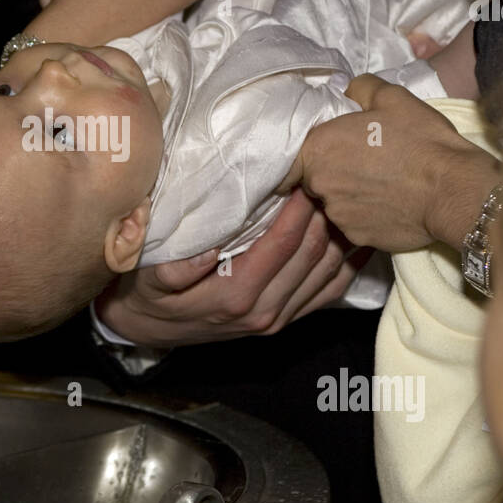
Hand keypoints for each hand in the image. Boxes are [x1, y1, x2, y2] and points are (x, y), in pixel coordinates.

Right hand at [96, 189, 373, 346]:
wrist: (145, 331)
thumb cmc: (146, 292)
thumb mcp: (147, 276)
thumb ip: (176, 268)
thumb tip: (209, 250)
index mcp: (235, 295)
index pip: (284, 242)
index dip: (302, 207)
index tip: (309, 172)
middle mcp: (265, 311)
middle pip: (315, 255)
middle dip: (327, 213)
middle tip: (334, 175)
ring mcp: (278, 320)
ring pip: (329, 273)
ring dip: (342, 235)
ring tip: (348, 198)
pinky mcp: (285, 322)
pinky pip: (329, 293)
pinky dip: (348, 265)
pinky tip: (358, 239)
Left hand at [291, 74, 500, 252]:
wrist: (453, 189)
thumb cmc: (421, 140)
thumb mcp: (391, 97)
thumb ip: (358, 88)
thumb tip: (345, 89)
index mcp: (319, 148)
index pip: (291, 158)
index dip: (308, 155)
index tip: (326, 153)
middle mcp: (320, 185)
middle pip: (314, 180)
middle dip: (332, 173)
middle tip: (363, 162)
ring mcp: (337, 215)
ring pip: (334, 204)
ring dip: (349, 195)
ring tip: (381, 183)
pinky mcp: (357, 237)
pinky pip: (353, 224)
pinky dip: (366, 215)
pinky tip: (389, 203)